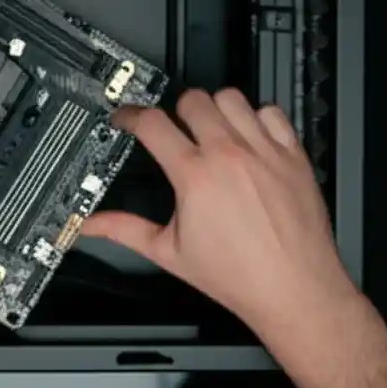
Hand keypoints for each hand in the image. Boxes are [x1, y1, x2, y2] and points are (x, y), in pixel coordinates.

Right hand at [82, 88, 361, 334]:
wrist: (295, 290)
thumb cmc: (238, 276)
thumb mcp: (169, 253)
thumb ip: (125, 230)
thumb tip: (92, 226)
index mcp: (195, 176)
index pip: (152, 123)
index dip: (131, 115)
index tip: (128, 119)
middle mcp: (230, 156)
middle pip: (193, 100)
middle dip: (176, 111)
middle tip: (175, 130)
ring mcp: (264, 152)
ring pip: (232, 97)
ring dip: (216, 109)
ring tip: (212, 130)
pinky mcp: (293, 156)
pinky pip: (272, 112)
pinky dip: (257, 118)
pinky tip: (249, 138)